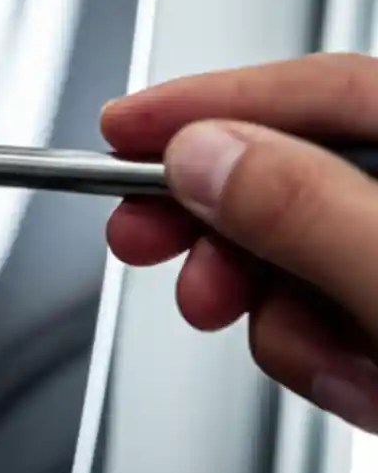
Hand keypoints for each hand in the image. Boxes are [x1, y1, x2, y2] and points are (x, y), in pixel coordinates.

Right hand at [103, 53, 377, 433]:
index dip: (206, 104)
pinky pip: (333, 314)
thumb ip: (306, 211)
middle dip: (218, 224)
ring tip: (322, 359)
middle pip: (295, 171)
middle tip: (143, 243)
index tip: (118, 130)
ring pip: (302, 254)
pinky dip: (327, 354)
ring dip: (284, 317)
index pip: (316, 90)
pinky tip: (361, 382)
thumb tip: (203, 156)